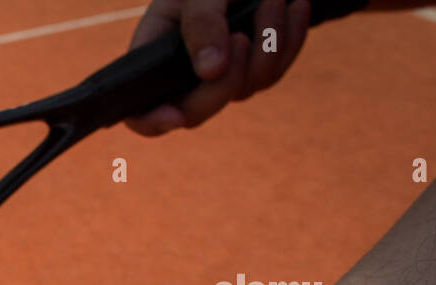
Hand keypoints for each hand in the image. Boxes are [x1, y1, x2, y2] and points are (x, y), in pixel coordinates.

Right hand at [125, 0, 311, 134]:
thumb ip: (201, 23)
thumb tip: (211, 71)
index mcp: (153, 57)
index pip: (139, 111)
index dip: (152, 121)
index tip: (174, 115)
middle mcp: (182, 77)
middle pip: (197, 112)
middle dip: (227, 78)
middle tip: (241, 35)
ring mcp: (219, 79)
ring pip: (244, 90)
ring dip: (266, 44)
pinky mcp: (253, 72)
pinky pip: (273, 74)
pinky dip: (288, 40)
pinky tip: (295, 7)